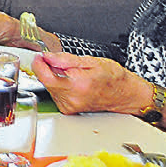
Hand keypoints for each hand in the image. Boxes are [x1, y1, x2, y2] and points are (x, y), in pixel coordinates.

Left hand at [34, 52, 154, 116]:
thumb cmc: (114, 78)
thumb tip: (47, 57)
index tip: (40, 56)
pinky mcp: (69, 110)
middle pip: (46, 81)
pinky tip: (72, 83)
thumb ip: (65, 59)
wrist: (126, 94)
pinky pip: (55, 94)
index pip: (45, 77)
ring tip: (72, 74)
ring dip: (55, 77)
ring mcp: (70, 106)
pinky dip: (59, 86)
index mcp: (78, 86)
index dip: (39, 64)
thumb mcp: (91, 61)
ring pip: (49, 87)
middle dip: (49, 69)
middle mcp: (73, 99)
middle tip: (62, 63)